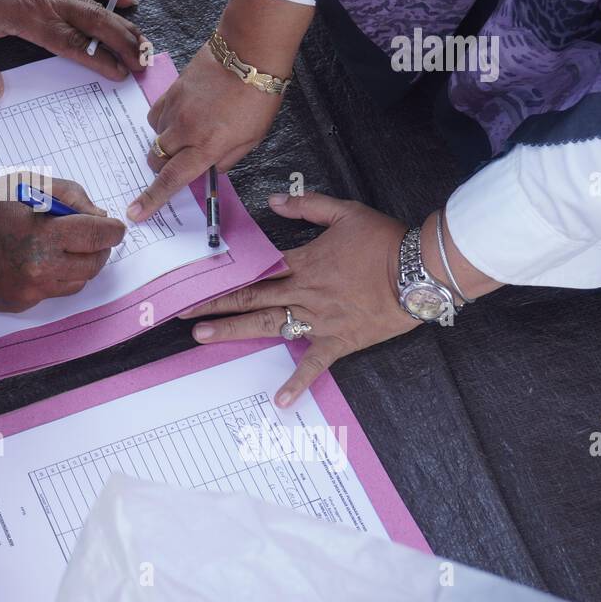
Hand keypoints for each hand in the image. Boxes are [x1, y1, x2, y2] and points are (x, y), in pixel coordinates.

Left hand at [0, 0, 145, 99]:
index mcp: (31, 19)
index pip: (73, 44)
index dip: (98, 60)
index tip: (119, 74)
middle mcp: (50, 1)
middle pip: (96, 24)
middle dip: (124, 44)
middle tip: (143, 63)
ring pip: (99, 4)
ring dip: (124, 23)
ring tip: (145, 41)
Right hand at [0, 174, 126, 311]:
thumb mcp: (25, 184)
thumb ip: (69, 196)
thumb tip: (98, 216)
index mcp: (43, 236)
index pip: (99, 237)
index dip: (112, 230)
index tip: (113, 226)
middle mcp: (40, 270)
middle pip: (94, 264)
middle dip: (99, 248)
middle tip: (91, 236)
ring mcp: (29, 292)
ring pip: (77, 283)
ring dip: (79, 265)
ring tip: (63, 247)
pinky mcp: (19, 304)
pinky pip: (52, 293)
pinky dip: (54, 277)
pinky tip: (36, 260)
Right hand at [129, 0, 313, 220]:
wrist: (248, 52)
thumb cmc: (258, 96)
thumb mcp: (252, 139)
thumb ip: (226, 159)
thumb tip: (207, 168)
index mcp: (207, 146)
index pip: (172, 180)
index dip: (152, 200)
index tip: (136, 213)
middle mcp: (185, 131)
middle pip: (156, 160)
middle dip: (163, 167)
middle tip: (181, 161)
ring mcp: (174, 109)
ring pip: (156, 137)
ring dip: (166, 143)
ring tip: (189, 132)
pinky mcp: (170, 92)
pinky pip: (156, 116)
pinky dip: (164, 122)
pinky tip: (181, 116)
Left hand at [178, 192, 417, 406]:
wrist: (421, 271)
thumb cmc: (385, 241)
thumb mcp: (345, 212)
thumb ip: (307, 206)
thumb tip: (274, 200)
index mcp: (301, 262)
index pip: (252, 268)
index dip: (222, 272)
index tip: (194, 278)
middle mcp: (303, 292)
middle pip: (249, 297)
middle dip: (213, 303)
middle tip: (180, 312)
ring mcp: (318, 319)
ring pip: (268, 325)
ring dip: (234, 331)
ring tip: (202, 336)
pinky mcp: (338, 340)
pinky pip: (314, 364)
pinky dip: (297, 383)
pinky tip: (279, 401)